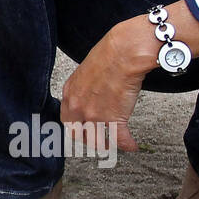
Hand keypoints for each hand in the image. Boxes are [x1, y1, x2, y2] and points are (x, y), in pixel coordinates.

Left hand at [60, 18, 152, 152]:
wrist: (125, 52)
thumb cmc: (111, 54)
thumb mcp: (86, 71)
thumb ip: (85, 86)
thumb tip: (92, 91)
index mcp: (70, 93)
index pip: (67, 119)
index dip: (75, 126)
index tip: (81, 130)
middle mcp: (77, 107)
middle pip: (77, 133)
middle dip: (86, 139)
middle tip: (95, 141)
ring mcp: (94, 115)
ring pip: (96, 139)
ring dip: (105, 144)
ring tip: (112, 145)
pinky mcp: (113, 119)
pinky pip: (119, 138)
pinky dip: (127, 144)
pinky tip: (132, 145)